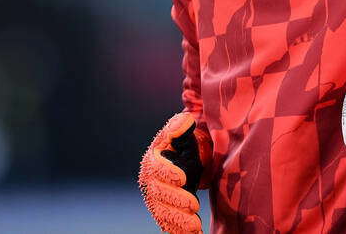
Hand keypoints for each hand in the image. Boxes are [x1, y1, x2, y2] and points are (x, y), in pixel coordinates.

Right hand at [139, 111, 211, 232]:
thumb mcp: (183, 134)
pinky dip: (178, 232)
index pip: (156, 168)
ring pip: (162, 214)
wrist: (185, 163)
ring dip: (177, 222)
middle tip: (194, 205)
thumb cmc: (183, 146)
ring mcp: (157, 201)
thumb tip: (184, 122)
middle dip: (175, 201)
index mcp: (153, 161)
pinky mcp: (166, 214)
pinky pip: (169, 226)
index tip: (182, 177)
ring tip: (194, 227)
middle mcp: (151, 184)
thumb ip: (180, 126)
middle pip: (158, 195)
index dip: (167, 173)